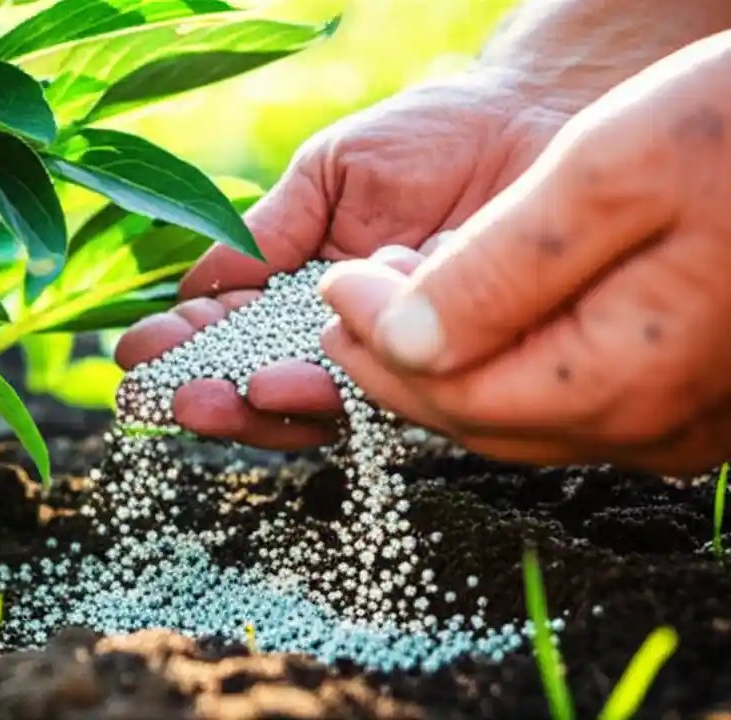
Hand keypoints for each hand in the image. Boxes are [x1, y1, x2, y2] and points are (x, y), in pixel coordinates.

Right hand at [114, 70, 575, 448]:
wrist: (540, 122)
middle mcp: (339, 335)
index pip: (227, 333)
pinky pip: (383, 393)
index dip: (180, 348)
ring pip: (312, 404)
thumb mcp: (329, 174)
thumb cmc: (433, 137)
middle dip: (205, 391)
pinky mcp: (447, 372)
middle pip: (258, 384)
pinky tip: (283, 380)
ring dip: (253, 405)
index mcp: (299, 291)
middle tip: (162, 395)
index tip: (134, 356)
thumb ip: (268, 233)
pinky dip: (327, 390)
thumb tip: (193, 285)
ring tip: (210, 396)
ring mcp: (391, 359)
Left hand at [318, 32, 730, 475]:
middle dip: (397, 363)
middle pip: (478, 418)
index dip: (375, 342)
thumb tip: (398, 342)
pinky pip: (573, 401)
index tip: (335, 284)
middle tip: (346, 306)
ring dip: (448, 362)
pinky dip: (509, 361)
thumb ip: (495, 273)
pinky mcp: (696, 400)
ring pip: (521, 415)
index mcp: (621, 381)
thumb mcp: (609, 174)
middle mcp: (651, 427)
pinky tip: (487, 308)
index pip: (449, 392)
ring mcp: (680, 423)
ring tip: (402, 296)